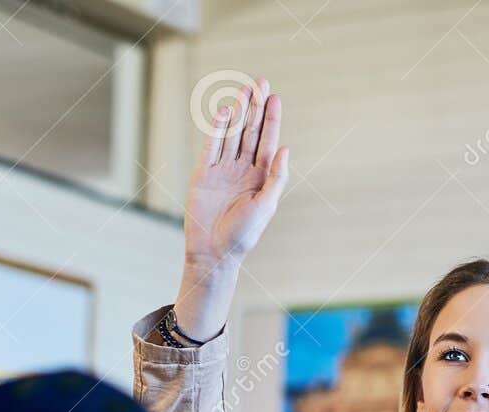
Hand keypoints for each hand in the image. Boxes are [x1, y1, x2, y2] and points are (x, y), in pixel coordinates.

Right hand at [175, 77, 289, 341]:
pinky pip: (211, 146)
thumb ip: (276, 177)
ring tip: (244, 91)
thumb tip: (286, 148)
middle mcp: (242, 169)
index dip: (270, 119)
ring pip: (231, 135)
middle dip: (255, 108)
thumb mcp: (266, 205)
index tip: (274, 97)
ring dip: (238, 113)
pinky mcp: (203, 173)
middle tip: (260, 83)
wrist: (213, 251)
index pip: (267, 141)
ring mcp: (222, 169)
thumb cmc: (243, 234)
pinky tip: (224, 112)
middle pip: (250, 132)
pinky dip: (217, 129)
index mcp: (260, 177)